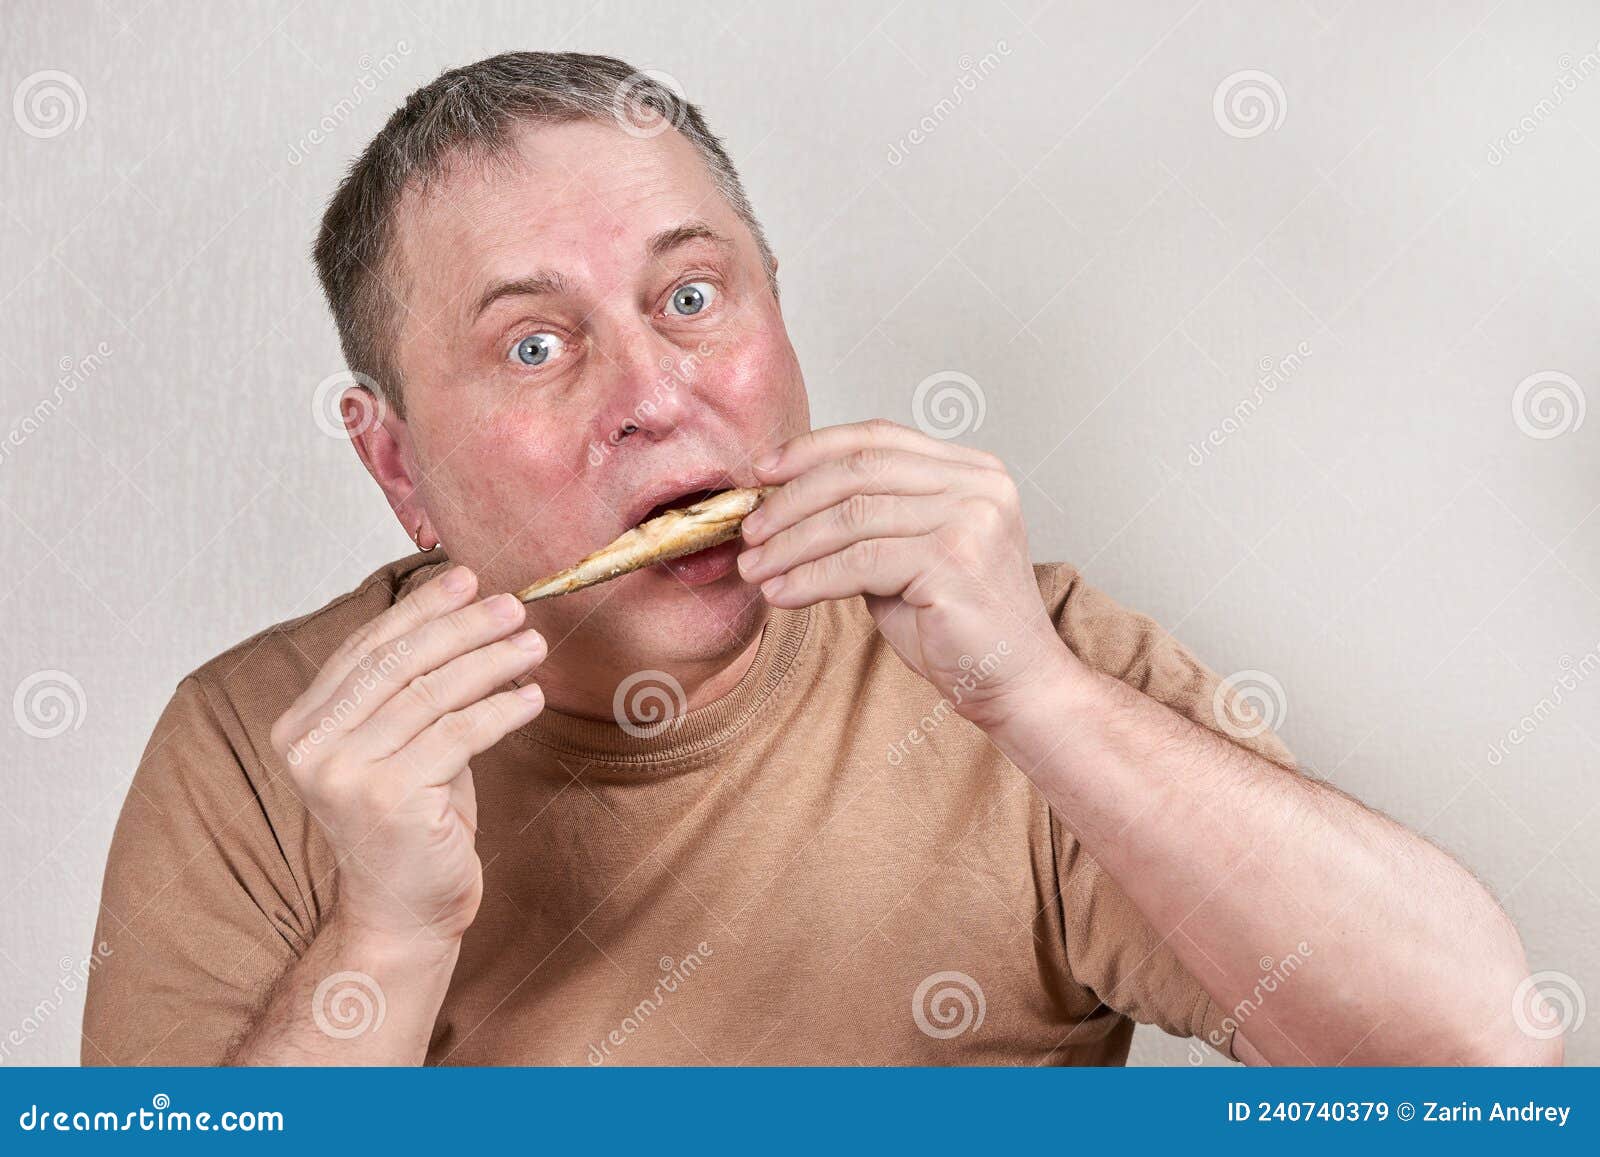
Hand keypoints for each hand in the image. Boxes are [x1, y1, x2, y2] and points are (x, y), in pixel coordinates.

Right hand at [268, 567, 545, 945]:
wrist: (403, 913)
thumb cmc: (409, 823)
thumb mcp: (399, 746)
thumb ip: (409, 689)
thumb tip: (464, 611)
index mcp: (302, 726)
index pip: (365, 648)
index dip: (418, 609)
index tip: (464, 578)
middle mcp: (312, 748)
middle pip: (398, 664)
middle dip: (461, 627)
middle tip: (512, 605)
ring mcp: (346, 775)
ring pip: (432, 695)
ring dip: (491, 662)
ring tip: (532, 644)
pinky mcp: (391, 800)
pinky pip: (459, 736)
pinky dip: (501, 711)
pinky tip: (530, 696)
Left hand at [738, 419, 1075, 728]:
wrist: (1013, 682)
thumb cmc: (956, 624)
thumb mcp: (908, 554)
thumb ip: (867, 520)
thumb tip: (783, 505)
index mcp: (971, 470)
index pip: (878, 438)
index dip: (812, 450)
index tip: (763, 472)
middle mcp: (978, 484)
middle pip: (859, 471)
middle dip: (791, 500)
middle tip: (749, 531)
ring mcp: (971, 519)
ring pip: (852, 516)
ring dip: (791, 545)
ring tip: (756, 568)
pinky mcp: (955, 561)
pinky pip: (860, 561)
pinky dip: (810, 578)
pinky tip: (783, 593)